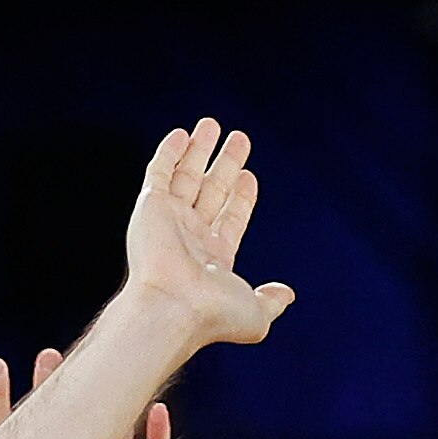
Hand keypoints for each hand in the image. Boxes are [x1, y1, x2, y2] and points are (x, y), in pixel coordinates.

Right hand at [117, 122, 292, 353]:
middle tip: (240, 139)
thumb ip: (271, 302)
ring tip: (212, 124)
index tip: (249, 176)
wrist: (173, 308)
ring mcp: (169, 221)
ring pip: (186, 177)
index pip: (230, 219)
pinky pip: (159, 173)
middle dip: (225, 165)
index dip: (241, 198)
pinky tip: (182, 135)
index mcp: (214, 260)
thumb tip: (287, 295)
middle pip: (211, 192)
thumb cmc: (213, 314)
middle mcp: (191, 238)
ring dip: (198, 151)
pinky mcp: (150, 207)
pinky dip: (169, 153)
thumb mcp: (256, 314)